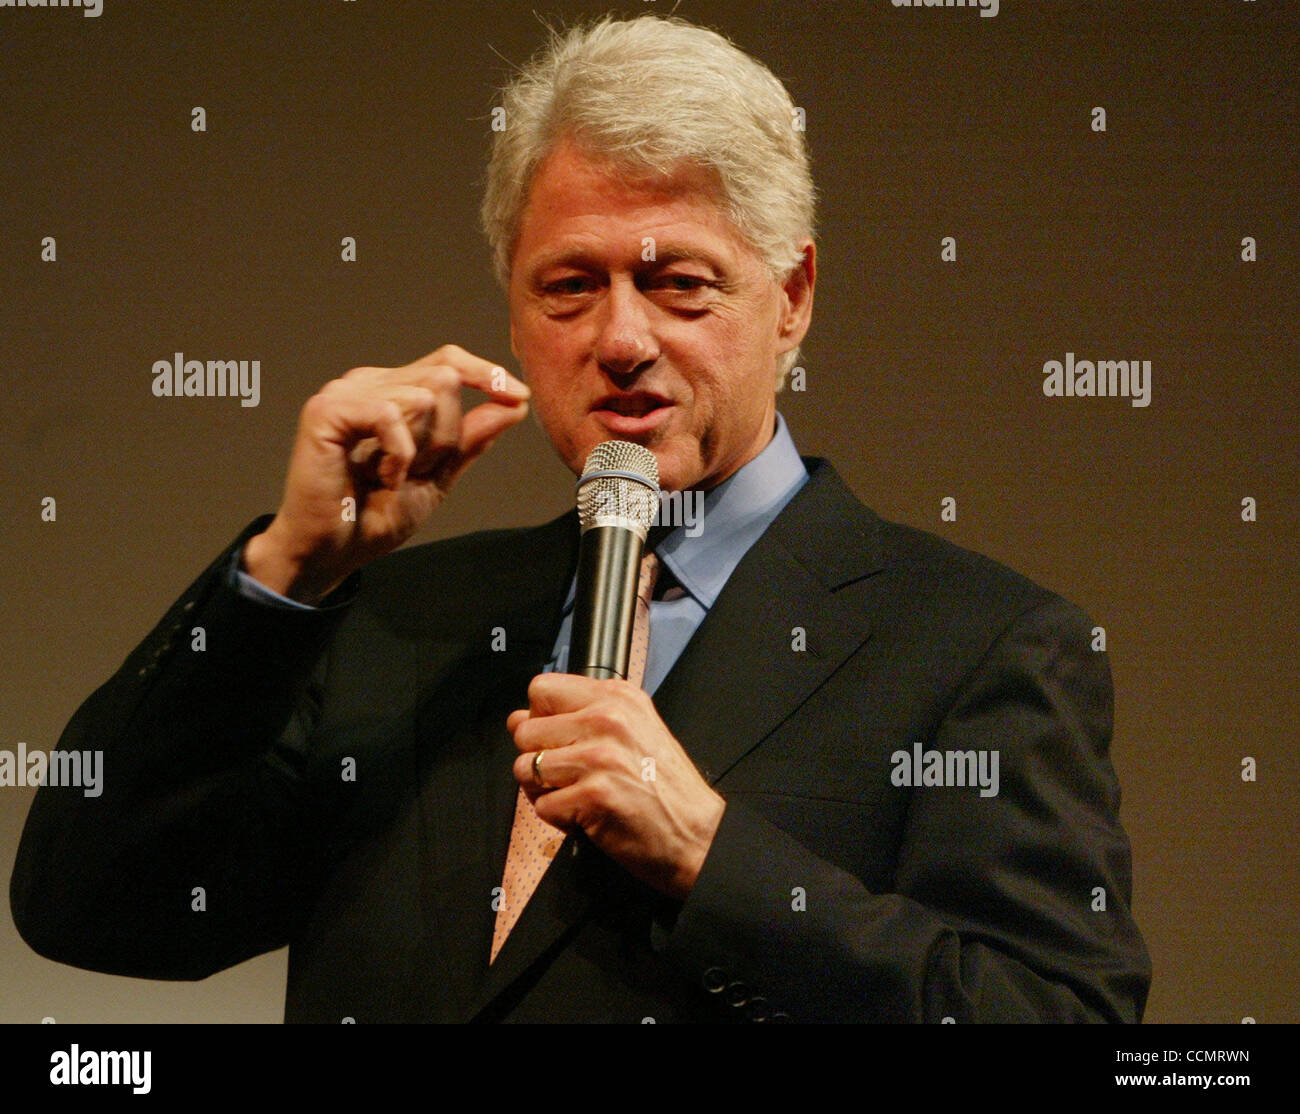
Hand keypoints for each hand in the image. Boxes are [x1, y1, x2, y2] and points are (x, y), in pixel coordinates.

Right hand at [244, 346, 529, 601]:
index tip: (520, 398)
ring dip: (423, 448)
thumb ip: (471, 439)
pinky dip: (398, 453)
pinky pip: (391, 413)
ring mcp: (346, 393)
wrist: (333, 552)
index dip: (487, 374)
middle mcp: (368, 383)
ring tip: (392, 477)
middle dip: (447, 436)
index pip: (448, 361)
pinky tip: (379, 475)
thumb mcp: (439, 477)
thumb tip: (514, 404)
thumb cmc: (373, 516)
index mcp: (392, 391)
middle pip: (444, 380)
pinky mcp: (327, 410)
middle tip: (418, 473)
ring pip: (424, 395)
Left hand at [508, 673, 725, 899]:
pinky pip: (542, 807)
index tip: (560, 738)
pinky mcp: (592, 796)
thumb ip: (578, 717)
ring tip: (579, 796)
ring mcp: (599, 757)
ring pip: (526, 769)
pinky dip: (560, 819)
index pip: (541, 689)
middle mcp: (607, 719)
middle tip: (572, 776)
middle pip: (526, 731)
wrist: (700, 836)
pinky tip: (588, 817)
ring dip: (545, 791)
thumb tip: (516, 719)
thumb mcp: (634, 729)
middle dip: (538, 759)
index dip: (541, 718)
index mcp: (617, 696)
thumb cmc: (666, 787)